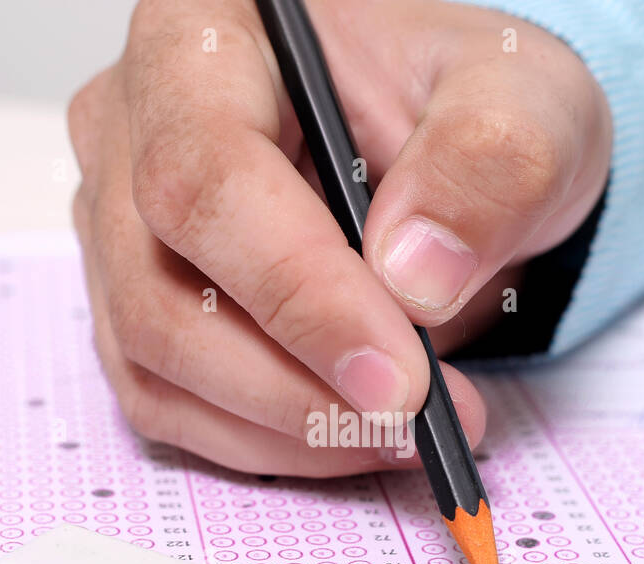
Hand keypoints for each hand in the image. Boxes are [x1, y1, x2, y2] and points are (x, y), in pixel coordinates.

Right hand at [68, 0, 610, 475]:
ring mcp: (122, 225)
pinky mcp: (137, 306)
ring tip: (406, 431)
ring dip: (287, 428)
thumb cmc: (458, 106)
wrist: (444, 153)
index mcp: (203, 35)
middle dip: (296, 386)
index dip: (297, 292)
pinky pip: (170, 405)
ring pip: (157, 364)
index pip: (208, 175)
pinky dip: (267, 443)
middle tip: (417, 421)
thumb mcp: (521, 102)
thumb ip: (487, 164)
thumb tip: (415, 279)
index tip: (395, 377)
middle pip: (161, 290)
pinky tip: (351, 434)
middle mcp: (134, 128)